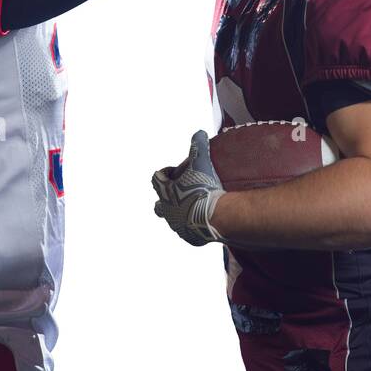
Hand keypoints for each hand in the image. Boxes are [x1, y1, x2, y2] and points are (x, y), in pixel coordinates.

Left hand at [151, 130, 225, 245]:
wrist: (214, 217)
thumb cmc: (203, 190)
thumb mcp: (201, 163)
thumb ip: (198, 147)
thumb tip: (199, 132)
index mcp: (166, 193)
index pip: (156, 180)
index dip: (163, 174)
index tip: (173, 171)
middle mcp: (168, 211)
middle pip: (159, 206)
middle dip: (166, 200)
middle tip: (179, 195)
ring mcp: (178, 226)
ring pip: (174, 221)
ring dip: (182, 214)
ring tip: (195, 208)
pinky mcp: (190, 238)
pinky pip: (189, 233)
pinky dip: (194, 227)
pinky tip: (204, 222)